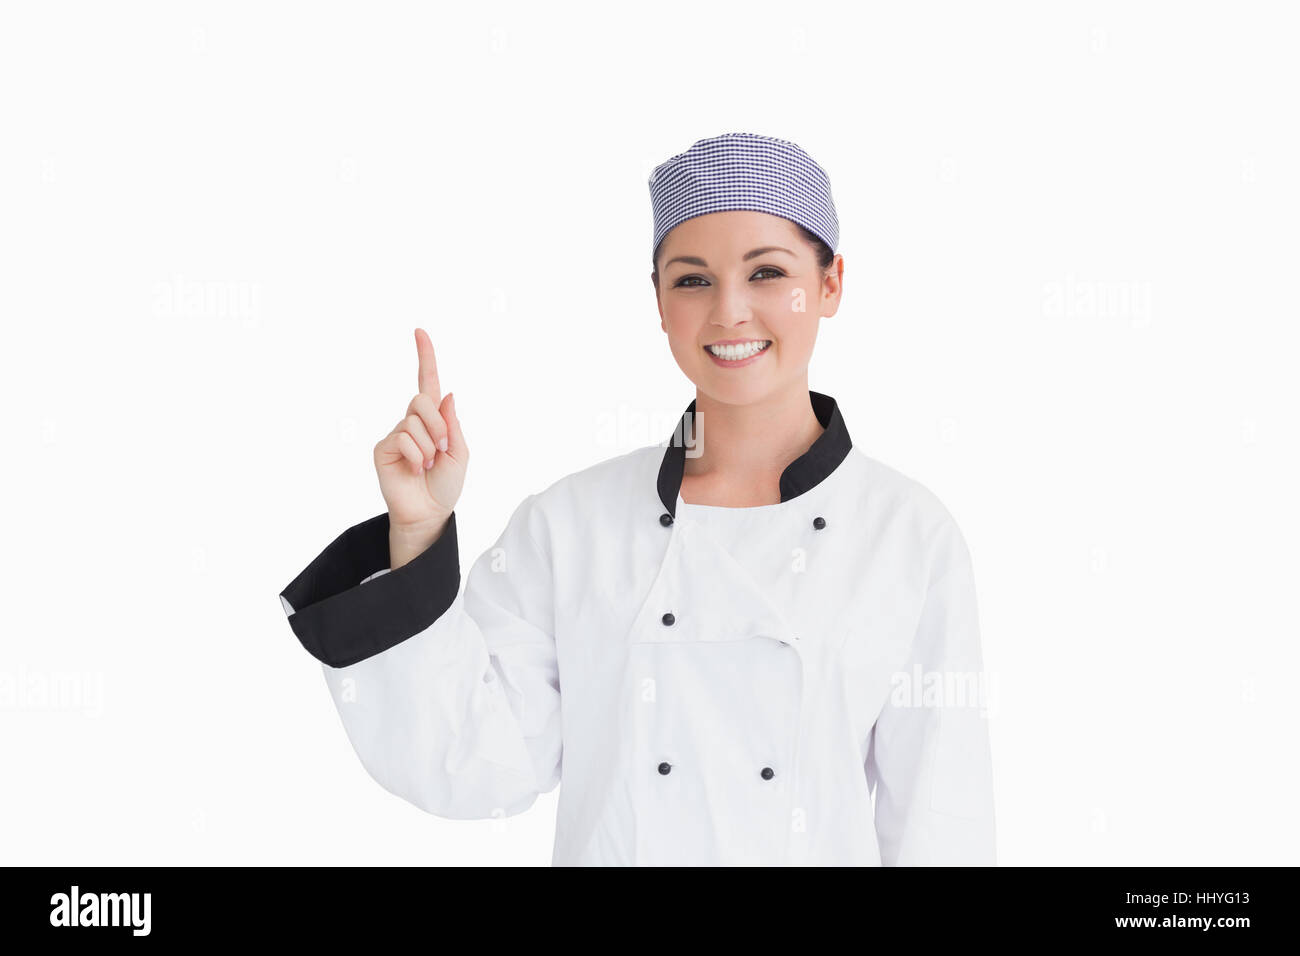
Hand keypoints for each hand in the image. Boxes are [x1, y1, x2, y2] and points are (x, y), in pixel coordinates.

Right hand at [373, 328, 468, 539]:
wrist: (430, 511)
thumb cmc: (446, 484)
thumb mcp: (459, 451)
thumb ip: (452, 423)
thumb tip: (445, 392)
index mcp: (433, 419)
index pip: (427, 382)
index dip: (425, 357)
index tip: (420, 332)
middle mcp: (412, 422)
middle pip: (422, 400)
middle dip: (438, 425)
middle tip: (442, 451)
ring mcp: (396, 434)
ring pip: (414, 422)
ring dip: (429, 447)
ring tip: (428, 466)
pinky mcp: (383, 449)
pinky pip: (403, 438)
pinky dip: (417, 456)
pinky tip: (416, 470)